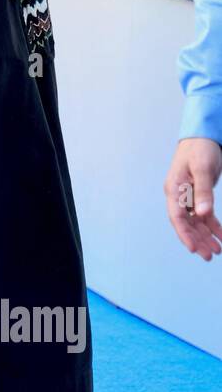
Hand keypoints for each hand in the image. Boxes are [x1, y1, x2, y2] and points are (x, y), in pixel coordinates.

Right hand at [164, 138, 221, 260]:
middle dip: (197, 241)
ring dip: (206, 237)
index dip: (184, 234)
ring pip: (196, 223)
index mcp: (174, 189)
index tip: (193, 249)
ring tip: (217, 251)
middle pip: (186, 224)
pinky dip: (213, 226)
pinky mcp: (198, 196)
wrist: (203, 136)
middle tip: (210, 256)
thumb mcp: (203, 169)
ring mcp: (187, 197)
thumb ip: (203, 192)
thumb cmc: (200, 149)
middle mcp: (178, 196)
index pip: (177, 217)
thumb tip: (203, 214)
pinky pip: (204, 216)